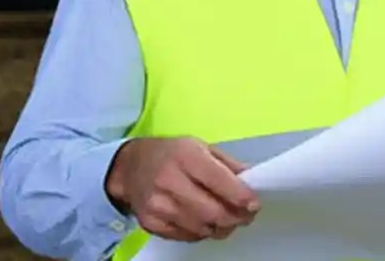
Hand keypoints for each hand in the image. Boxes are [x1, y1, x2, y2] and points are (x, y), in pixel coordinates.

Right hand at [105, 136, 259, 242]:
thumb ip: (228, 165)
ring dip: (221, 227)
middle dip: (235, 217)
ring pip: (201, 228)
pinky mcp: (150, 223)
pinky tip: (206, 222)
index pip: (218, 180)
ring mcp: (157, 205)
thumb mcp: (201, 147)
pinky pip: (186, 236)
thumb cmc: (172, 154)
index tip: (254, 204)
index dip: (240, 196)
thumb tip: (252, 181)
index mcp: (186, 156)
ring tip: (229, 219)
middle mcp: (169, 181)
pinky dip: (202, 232)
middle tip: (246, 216)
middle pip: (211, 211)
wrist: (130, 167)